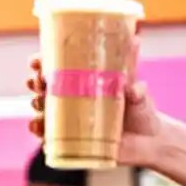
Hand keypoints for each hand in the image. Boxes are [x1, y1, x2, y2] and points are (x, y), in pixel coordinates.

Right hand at [27, 36, 164, 166]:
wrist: (150, 142)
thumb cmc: (142, 110)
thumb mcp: (139, 91)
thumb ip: (135, 75)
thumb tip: (135, 43)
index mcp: (85, 81)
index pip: (56, 67)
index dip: (41, 62)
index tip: (37, 62)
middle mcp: (73, 99)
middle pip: (45, 87)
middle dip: (36, 83)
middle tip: (40, 83)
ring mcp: (72, 121)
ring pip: (44, 111)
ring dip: (36, 106)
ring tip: (40, 104)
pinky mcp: (74, 142)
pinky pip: (51, 138)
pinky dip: (42, 134)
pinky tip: (41, 131)